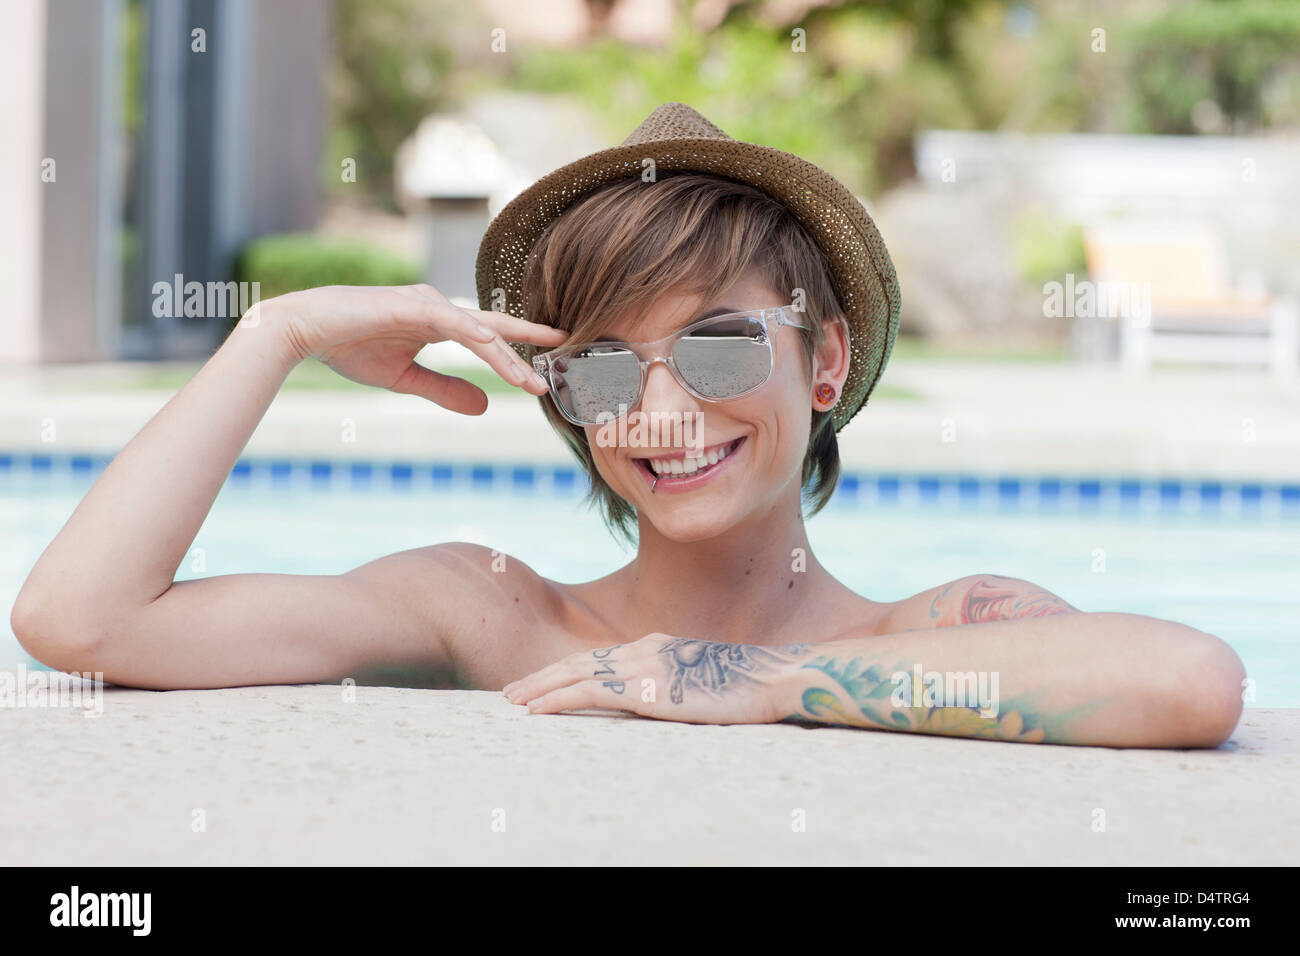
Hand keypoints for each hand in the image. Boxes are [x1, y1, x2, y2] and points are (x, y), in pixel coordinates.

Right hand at [248, 283, 567, 414]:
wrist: (304, 330)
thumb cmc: (349, 348)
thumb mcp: (405, 379)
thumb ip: (445, 390)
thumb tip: (484, 408)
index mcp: (440, 323)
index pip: (493, 335)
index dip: (525, 345)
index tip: (557, 358)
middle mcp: (439, 308)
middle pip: (496, 330)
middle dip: (531, 346)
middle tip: (566, 360)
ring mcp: (426, 304)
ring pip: (479, 331)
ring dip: (507, 356)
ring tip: (533, 380)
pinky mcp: (409, 306)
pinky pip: (450, 322)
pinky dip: (474, 334)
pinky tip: (494, 347)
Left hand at [502, 633, 810, 724]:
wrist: (772, 677)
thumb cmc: (749, 685)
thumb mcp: (705, 680)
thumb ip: (678, 685)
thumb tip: (665, 701)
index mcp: (657, 645)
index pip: (600, 656)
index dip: (567, 669)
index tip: (542, 681)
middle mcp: (643, 648)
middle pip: (580, 661)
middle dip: (544, 676)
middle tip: (513, 692)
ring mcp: (642, 664)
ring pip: (575, 674)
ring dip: (541, 687)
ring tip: (513, 701)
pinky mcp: (644, 687)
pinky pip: (587, 692)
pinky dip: (557, 699)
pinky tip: (537, 711)